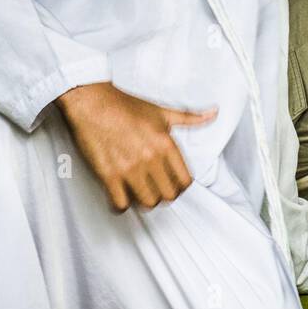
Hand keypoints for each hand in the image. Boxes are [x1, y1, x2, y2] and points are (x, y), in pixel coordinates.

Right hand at [57, 81, 215, 211]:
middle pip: (168, 196)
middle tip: (155, 190)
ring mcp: (130, 168)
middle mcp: (151, 158)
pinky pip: (120, 204)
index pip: (185, 181)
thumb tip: (214, 113)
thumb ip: (190, 118)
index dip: (180, 187)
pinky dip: (120, 205)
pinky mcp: (109, 175)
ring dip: (144, 201)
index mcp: (166, 144)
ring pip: (147, 203)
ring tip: (139, 193)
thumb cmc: (126, 106)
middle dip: (164, 196)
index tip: (173, 184)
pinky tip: (119, 195)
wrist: (93, 103)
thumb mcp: (162, 111)